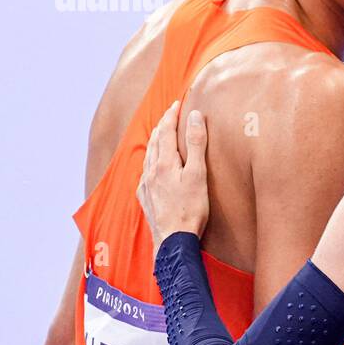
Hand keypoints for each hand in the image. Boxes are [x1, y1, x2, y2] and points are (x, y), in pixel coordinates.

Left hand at [137, 100, 209, 247]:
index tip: (177, 103)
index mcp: (164, 163)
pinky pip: (145, 172)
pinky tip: (154, 166)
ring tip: (160, 135)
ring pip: (148, 156)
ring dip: (154, 142)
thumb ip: (195, 144)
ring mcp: (146, 186)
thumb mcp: (198, 174)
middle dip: (162, 125)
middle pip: (154, 141)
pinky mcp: (145, 198)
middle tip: (170, 115)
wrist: (173, 241)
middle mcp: (151, 171)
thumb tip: (194, 116)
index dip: (171, 115)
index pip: (165, 131)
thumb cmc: (190, 209)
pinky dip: (151, 161)